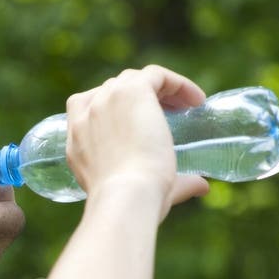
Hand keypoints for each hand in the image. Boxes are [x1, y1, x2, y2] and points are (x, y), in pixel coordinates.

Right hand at [66, 65, 208, 218]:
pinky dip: (178, 83)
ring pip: (134, 80)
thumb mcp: (141, 192)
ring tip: (185, 107)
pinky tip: (196, 100)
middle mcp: (85, 116)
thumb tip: (201, 186)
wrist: (126, 197)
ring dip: (159, 90)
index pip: (91, 110)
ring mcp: (106, 100)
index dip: (117, 111)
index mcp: (76, 142)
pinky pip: (156, 75)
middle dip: (139, 99)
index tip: (140, 123)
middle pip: (113, 91)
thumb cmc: (131, 204)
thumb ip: (175, 186)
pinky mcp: (132, 91)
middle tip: (168, 115)